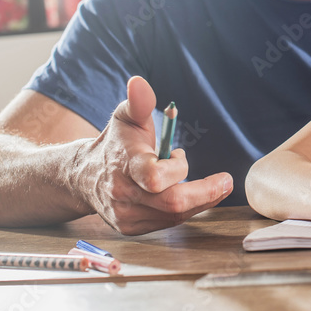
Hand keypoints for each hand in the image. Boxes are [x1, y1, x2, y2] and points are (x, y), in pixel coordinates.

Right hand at [73, 76, 233, 234]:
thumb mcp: (125, 117)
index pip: (155, 178)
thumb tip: (139, 82)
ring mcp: (126, 216)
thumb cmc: (115, 143)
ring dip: (200, 200)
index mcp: (125, 166)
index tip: (181, 154)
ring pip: (175, 216)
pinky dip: (185, 209)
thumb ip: (138, 102)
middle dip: (207, 193)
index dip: (178, 170)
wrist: (84, 176)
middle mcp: (123, 195)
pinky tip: (190, 196)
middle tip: (226, 181)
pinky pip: (168, 223)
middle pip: (173, 204)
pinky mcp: (131, 228)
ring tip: (211, 185)